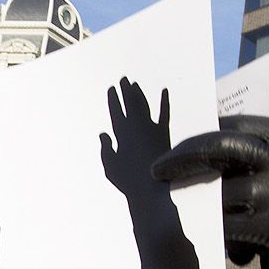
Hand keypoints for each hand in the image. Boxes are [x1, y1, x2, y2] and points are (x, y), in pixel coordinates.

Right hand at [98, 78, 171, 197]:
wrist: (151, 188)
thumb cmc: (127, 180)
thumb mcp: (110, 165)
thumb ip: (106, 148)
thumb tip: (103, 134)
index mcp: (121, 133)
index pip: (115, 111)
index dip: (113, 99)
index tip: (111, 88)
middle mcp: (136, 126)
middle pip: (130, 104)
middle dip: (125, 90)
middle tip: (123, 80)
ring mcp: (151, 128)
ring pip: (144, 105)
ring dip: (139, 94)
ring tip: (135, 85)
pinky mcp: (164, 133)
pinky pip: (164, 114)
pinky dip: (164, 102)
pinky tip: (164, 91)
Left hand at [152, 114, 268, 268]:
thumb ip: (259, 150)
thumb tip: (196, 142)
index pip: (237, 123)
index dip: (202, 131)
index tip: (178, 141)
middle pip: (221, 148)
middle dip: (184, 157)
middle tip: (158, 170)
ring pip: (220, 195)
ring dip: (206, 208)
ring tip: (207, 218)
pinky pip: (229, 230)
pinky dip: (225, 238)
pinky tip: (236, 249)